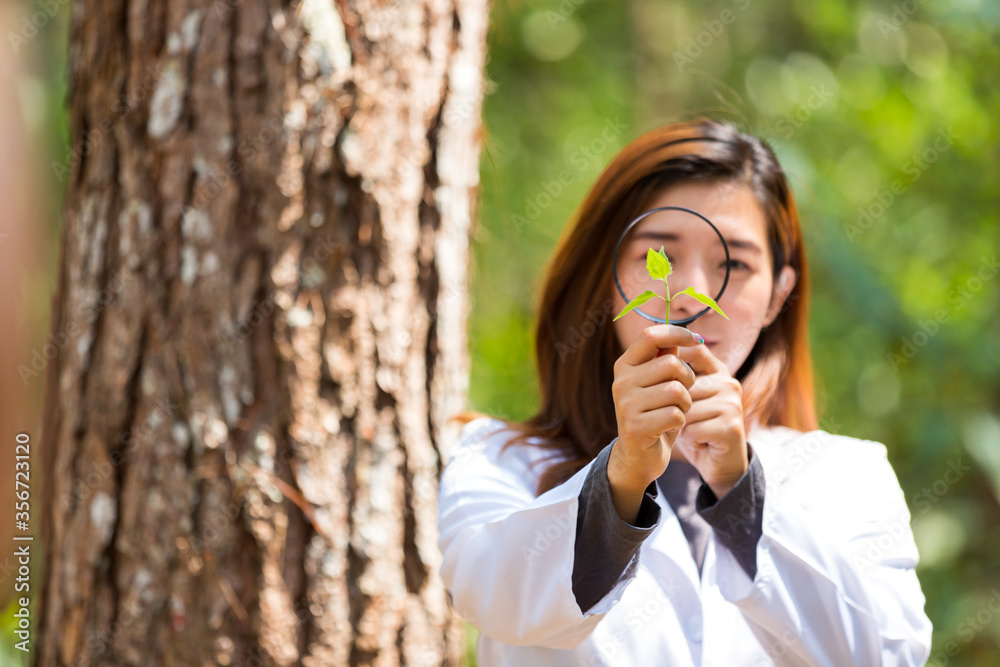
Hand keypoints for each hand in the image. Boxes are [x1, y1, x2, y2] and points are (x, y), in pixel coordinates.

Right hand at [609, 325, 700, 521]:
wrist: (639, 456)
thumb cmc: (655, 413)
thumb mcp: (659, 383)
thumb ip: (666, 358)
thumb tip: (685, 334)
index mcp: (624, 365)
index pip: (650, 336)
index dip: (677, 332)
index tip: (697, 339)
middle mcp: (621, 382)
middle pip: (671, 364)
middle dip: (688, 378)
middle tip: (684, 393)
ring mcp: (625, 405)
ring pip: (676, 390)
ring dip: (685, 403)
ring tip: (677, 411)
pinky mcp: (635, 427)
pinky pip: (675, 414)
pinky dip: (680, 421)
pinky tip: (670, 426)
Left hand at [674, 343, 747, 497]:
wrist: (717, 462)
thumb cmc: (696, 425)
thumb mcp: (685, 397)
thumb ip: (674, 374)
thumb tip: (655, 348)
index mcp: (718, 371)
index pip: (695, 350)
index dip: (673, 360)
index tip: (660, 379)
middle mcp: (728, 383)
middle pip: (683, 384)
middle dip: (673, 404)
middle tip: (678, 418)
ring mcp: (732, 404)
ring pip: (686, 408)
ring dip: (680, 423)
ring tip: (690, 430)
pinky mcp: (730, 427)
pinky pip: (693, 428)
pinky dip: (689, 439)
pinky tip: (698, 442)